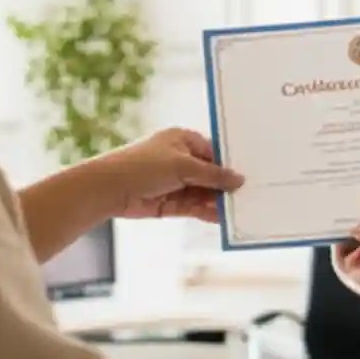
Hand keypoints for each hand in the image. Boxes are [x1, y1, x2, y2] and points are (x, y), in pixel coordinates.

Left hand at [113, 129, 243, 220]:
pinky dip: (206, 212)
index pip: (213, 151)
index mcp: (182, 140)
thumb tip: (238, 179)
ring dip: (218, 201)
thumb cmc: (142, 166)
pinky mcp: (169, 202)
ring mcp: (174, 182)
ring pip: (203, 193)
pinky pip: (193, 207)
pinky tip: (222, 218)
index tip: (251, 175)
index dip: (230, 164)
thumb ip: (212, 174)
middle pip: (210, 174)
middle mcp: (179, 160)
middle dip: (226, 186)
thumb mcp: (183, 166)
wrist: (109, 188)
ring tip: (241, 211)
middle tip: (251, 196)